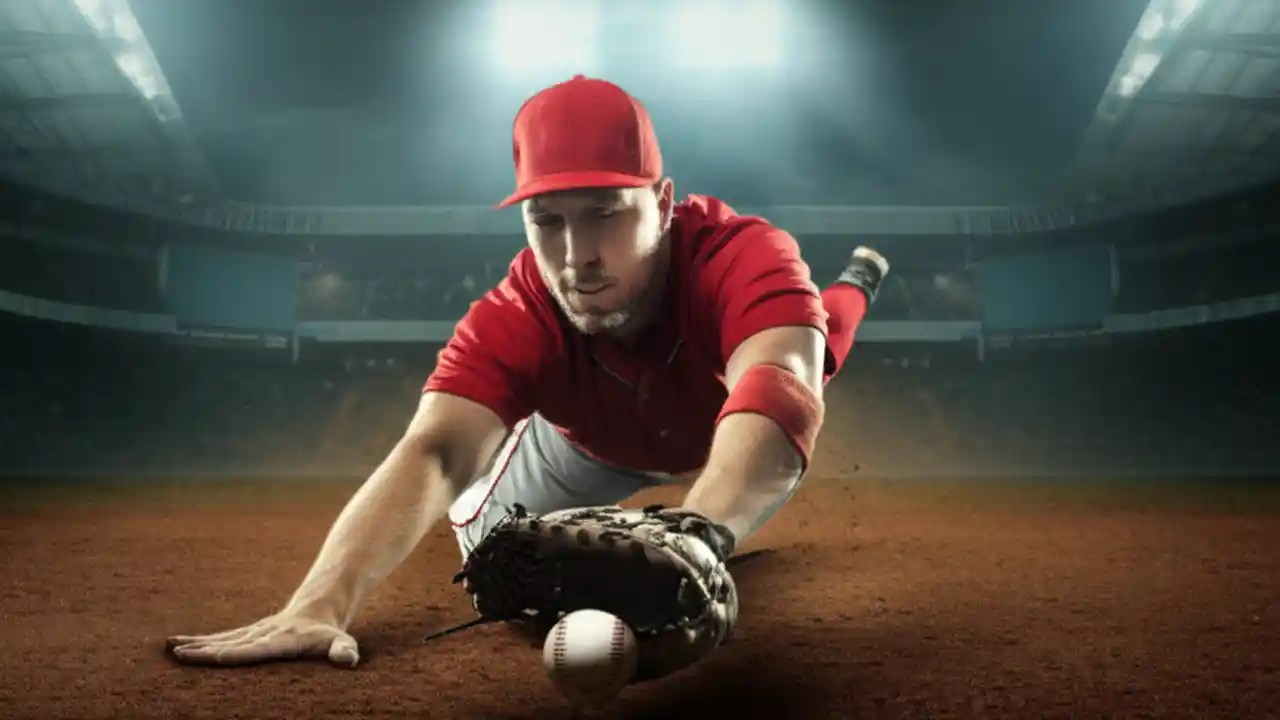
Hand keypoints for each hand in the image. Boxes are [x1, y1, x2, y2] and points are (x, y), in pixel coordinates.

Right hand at [166, 610, 359, 667]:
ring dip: (195, 645)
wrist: (320, 607)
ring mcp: (253, 633)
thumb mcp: (342, 642)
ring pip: (220, 639)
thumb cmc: (330, 634)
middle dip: (203, 651)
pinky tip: (177, 644)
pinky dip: (198, 641)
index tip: (207, 656)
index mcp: (279, 641)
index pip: (252, 650)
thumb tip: (348, 659)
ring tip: (170, 648)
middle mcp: (262, 635)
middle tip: (178, 654)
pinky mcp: (248, 633)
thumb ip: (343, 650)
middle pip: (229, 644)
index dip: (228, 654)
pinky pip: (220, 638)